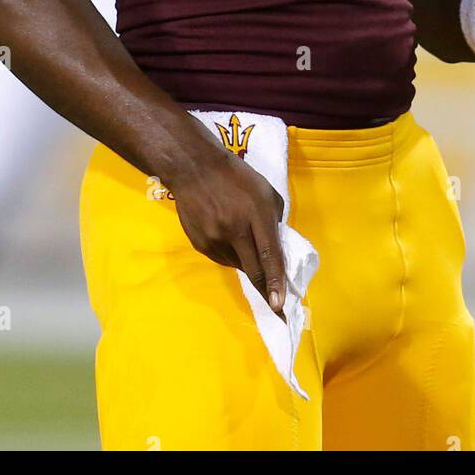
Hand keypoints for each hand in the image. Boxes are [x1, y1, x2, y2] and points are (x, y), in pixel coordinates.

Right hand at [168, 142, 287, 312]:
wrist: (194, 168)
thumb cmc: (237, 177)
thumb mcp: (265, 192)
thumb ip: (274, 221)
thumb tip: (276, 249)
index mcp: (256, 214)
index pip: (269, 255)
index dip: (275, 282)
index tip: (279, 305)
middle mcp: (234, 230)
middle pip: (253, 270)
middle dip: (266, 290)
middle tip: (276, 307)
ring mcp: (214, 238)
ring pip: (237, 265)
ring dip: (247, 263)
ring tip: (243, 241)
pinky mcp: (200, 243)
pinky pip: (222, 258)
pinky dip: (231, 255)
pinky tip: (228, 238)